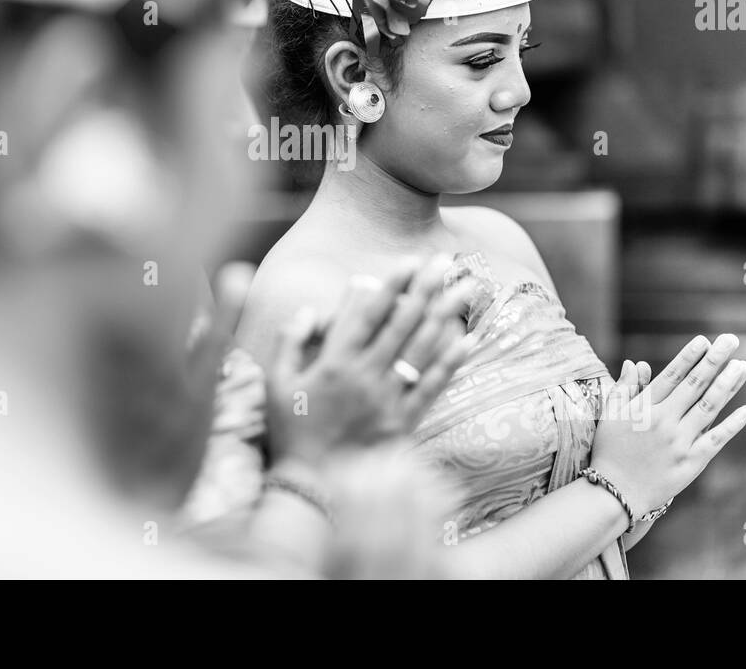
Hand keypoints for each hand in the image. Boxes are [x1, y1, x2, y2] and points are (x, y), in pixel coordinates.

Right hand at [265, 254, 478, 467]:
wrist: (311, 485)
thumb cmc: (291, 431)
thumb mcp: (276, 383)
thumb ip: (290, 342)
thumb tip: (310, 309)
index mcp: (334, 363)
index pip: (367, 314)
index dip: (390, 285)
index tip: (409, 259)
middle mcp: (365, 376)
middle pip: (402, 323)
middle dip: (426, 288)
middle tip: (446, 260)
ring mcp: (387, 399)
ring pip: (422, 348)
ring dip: (446, 314)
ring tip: (467, 288)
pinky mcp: (403, 421)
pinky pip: (431, 387)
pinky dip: (451, 362)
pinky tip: (468, 339)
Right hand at [589, 334, 745, 517]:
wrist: (616, 494)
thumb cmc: (610, 451)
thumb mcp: (609, 416)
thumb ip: (623, 388)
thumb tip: (633, 363)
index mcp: (644, 408)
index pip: (671, 376)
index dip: (688, 356)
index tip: (704, 339)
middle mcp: (665, 421)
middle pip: (695, 385)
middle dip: (714, 360)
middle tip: (731, 340)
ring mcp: (681, 442)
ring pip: (709, 407)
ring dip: (728, 385)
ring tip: (743, 366)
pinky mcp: (693, 462)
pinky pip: (717, 439)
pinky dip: (732, 424)